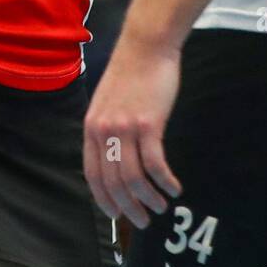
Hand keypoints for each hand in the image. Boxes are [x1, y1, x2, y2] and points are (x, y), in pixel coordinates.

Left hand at [84, 33, 182, 227]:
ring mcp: (125, 128)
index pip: (94, 176)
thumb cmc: (131, 72)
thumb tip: (115, 158)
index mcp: (92, 127)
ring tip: (161, 207)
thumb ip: (107, 129)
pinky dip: (165, 182)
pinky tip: (174, 188)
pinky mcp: (148, 124)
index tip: (118, 215)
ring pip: (134, 179)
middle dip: (129, 207)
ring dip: (148, 199)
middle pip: (114, 182)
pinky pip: (155, 164)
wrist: (146, 45)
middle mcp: (104, 131)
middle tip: (143, 221)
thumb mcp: (107, 102)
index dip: (105, 200)